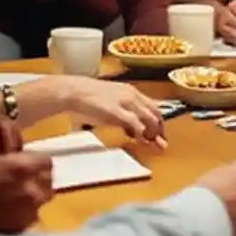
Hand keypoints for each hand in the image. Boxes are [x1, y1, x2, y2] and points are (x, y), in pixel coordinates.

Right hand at [46, 75, 165, 146]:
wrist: (74, 92)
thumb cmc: (88, 98)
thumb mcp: (112, 101)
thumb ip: (123, 111)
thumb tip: (131, 128)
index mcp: (131, 91)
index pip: (153, 106)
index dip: (159, 122)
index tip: (160, 134)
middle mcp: (133, 95)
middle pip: (155, 113)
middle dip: (160, 130)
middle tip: (160, 143)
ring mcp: (126, 103)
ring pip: (150, 119)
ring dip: (153, 133)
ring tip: (151, 144)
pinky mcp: (118, 112)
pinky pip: (136, 124)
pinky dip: (141, 134)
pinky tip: (139, 141)